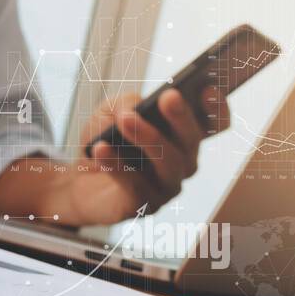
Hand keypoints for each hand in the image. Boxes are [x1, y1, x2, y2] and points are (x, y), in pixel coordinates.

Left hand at [12, 86, 228, 226]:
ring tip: (125, 119)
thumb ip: (127, 102)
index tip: (207, 89)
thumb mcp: (111, 111)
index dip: (217, 108)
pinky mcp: (145, 206)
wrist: (77, 180)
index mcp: (182, 135)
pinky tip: (101, 147)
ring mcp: (167, 186)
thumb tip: (136, 108)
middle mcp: (183, 162)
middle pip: (193, 142)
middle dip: (182, 118)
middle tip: (168, 97)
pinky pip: (136, 185)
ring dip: (148, 138)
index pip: (214, 123)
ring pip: (169, 164)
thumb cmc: (104, 140)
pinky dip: (117, 164)